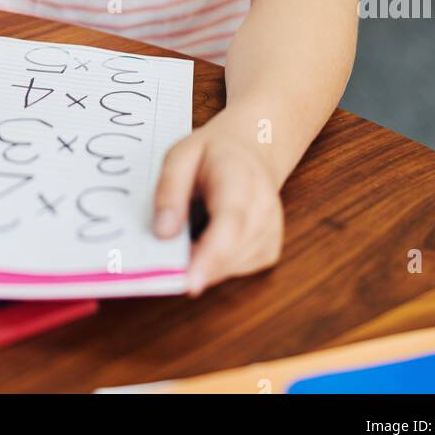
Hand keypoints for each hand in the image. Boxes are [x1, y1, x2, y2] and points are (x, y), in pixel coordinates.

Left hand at [152, 105, 283, 295]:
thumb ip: (169, 190)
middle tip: (169, 258)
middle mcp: (264, 206)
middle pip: (231, 252)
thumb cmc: (211, 154)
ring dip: (204, 263)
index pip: (230, 221)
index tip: (188, 283)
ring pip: (231, 267)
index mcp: (239, 175)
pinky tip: (208, 239)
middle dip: (196, 264)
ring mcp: (272, 231)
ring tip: (192, 232)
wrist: (251, 152)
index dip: (210, 255)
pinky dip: (216, 264)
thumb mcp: (180, 155)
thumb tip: (163, 233)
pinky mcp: (270, 250)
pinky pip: (236, 270)